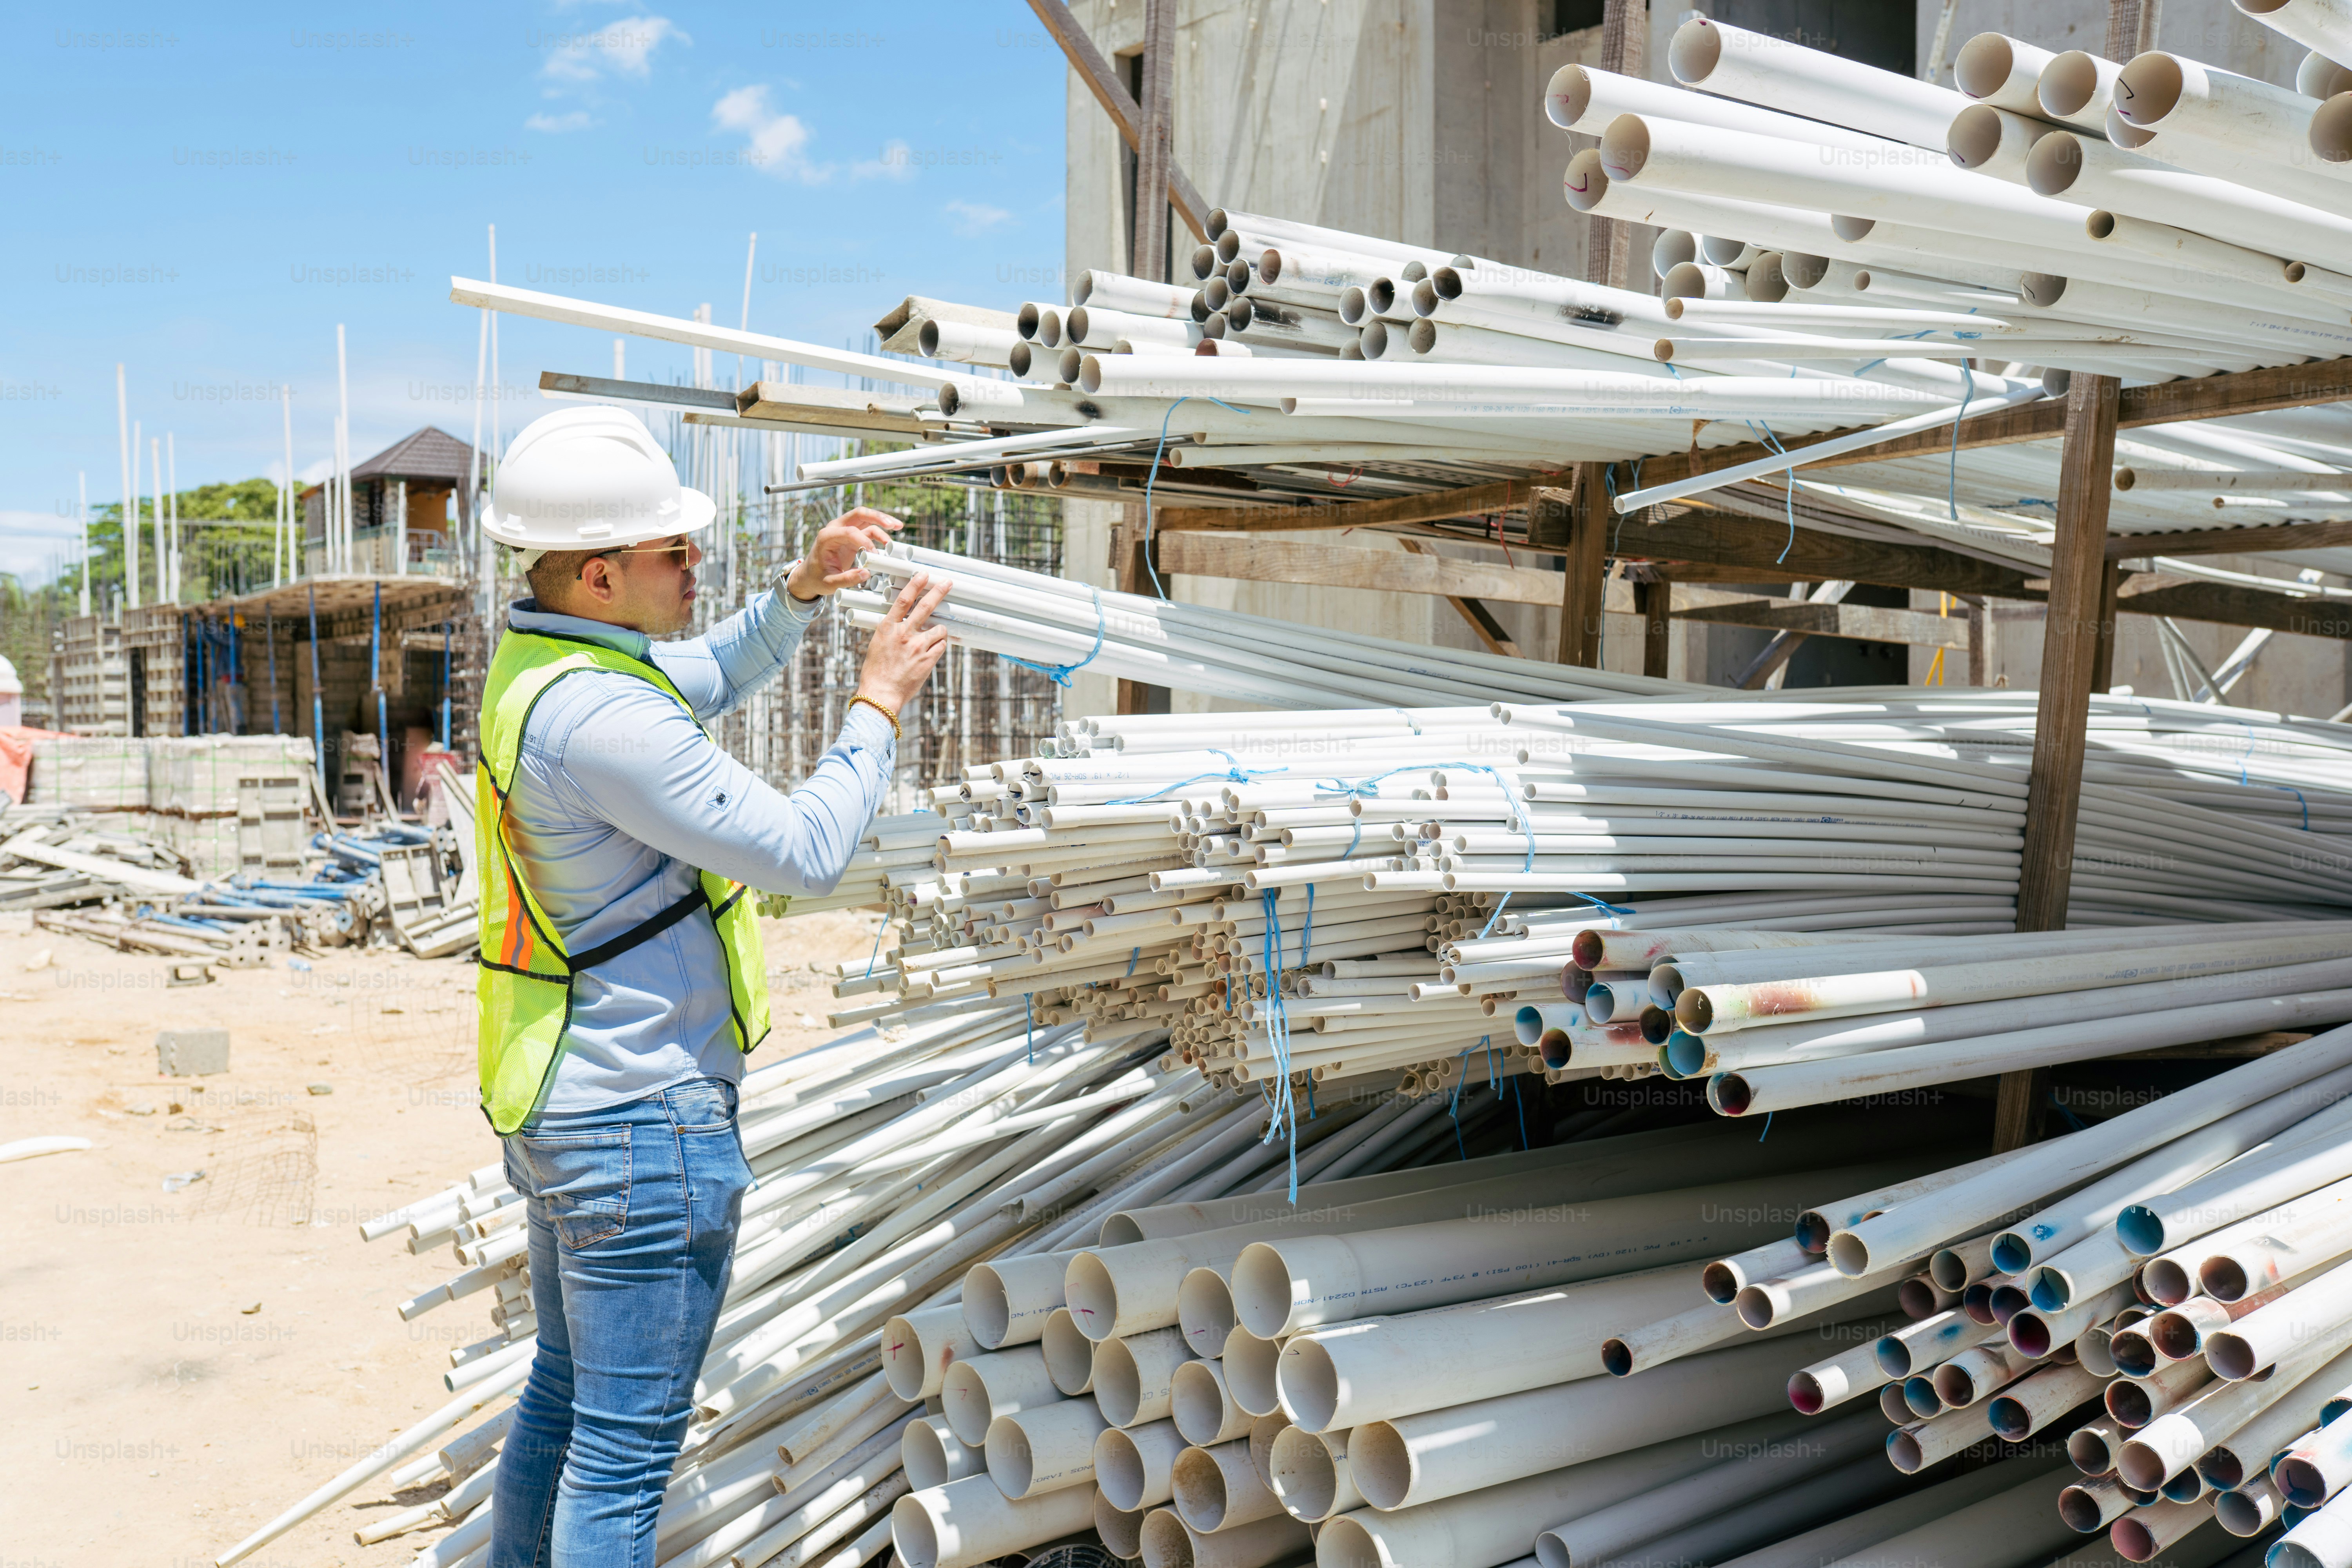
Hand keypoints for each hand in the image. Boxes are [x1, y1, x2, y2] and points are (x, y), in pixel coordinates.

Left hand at [786, 507, 901, 600]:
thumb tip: (866, 574)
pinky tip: (888, 540)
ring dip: (882, 521)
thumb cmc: (817, 578)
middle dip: (877, 517)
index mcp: (827, 536)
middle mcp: (835, 528)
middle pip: (859, 514)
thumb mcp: (830, 583)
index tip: (874, 555)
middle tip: (893, 524)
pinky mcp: (851, 536)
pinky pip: (867, 529)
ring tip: (898, 526)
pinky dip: (879, 532)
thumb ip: (847, 579)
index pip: (849, 531)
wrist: (810, 576)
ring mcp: (844, 530)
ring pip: (865, 518)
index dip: (864, 541)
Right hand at [856, 571, 951, 711]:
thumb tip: (902, 623)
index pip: (904, 600)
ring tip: (931, 639)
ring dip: (939, 631)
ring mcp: (917, 646)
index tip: (924, 575)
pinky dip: (939, 646)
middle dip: (938, 592)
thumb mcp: (877, 645)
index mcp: (887, 628)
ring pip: (939, 629)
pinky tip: (932, 652)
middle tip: (947, 583)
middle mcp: (903, 634)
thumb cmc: (876, 672)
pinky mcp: (928, 660)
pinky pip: (941, 646)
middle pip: (926, 606)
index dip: (915, 584)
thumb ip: (891, 632)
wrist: (880, 694)